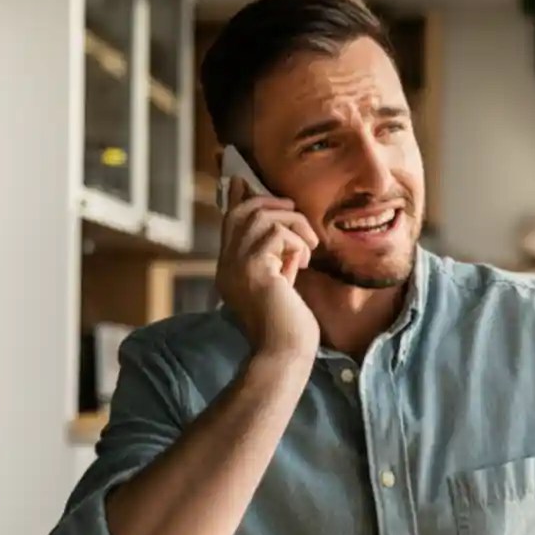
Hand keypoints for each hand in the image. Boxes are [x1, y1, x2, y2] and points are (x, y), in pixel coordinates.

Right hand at [216, 176, 320, 356]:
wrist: (285, 354)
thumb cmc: (289, 326)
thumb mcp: (280, 283)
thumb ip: (277, 256)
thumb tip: (282, 226)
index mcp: (230, 269)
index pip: (230, 221)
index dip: (241, 197)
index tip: (245, 180)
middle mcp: (227, 266)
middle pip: (241, 211)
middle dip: (273, 204)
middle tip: (296, 216)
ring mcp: (237, 267)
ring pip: (261, 216)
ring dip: (293, 224)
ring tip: (308, 248)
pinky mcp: (254, 270)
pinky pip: (277, 233)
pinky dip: (297, 242)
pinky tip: (304, 263)